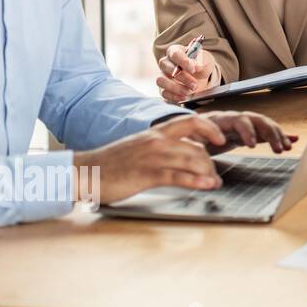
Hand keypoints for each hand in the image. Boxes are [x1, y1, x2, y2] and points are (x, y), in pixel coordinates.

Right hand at [73, 116, 229, 204]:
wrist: (85, 171)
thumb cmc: (112, 163)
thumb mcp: (139, 147)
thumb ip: (161, 147)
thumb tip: (182, 154)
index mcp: (156, 133)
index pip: (191, 121)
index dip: (210, 128)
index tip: (221, 138)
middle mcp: (157, 141)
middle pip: (196, 146)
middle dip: (211, 162)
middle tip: (216, 174)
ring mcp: (152, 157)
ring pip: (191, 160)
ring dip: (208, 173)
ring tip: (216, 183)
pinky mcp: (147, 174)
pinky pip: (178, 176)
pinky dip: (196, 181)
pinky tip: (206, 186)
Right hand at [157, 44, 217, 103]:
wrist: (201, 76)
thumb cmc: (201, 64)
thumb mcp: (205, 59)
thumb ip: (201, 60)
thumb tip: (196, 66)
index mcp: (175, 51)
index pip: (175, 54)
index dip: (183, 61)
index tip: (193, 69)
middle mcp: (166, 62)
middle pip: (167, 67)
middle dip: (182, 77)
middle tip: (195, 84)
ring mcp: (163, 75)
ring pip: (161, 81)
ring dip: (176, 88)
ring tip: (189, 91)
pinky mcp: (163, 88)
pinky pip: (163, 92)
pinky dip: (173, 96)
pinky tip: (184, 97)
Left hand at [196, 111, 295, 154]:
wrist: (191, 132)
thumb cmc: (189, 137)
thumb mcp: (188, 141)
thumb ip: (193, 144)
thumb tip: (198, 149)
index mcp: (220, 120)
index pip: (239, 120)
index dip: (247, 131)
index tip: (252, 146)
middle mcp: (236, 119)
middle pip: (258, 120)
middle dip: (270, 134)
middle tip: (278, 149)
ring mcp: (244, 125)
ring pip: (265, 125)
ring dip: (278, 135)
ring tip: (287, 147)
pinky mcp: (250, 132)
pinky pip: (267, 132)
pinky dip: (280, 135)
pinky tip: (293, 139)